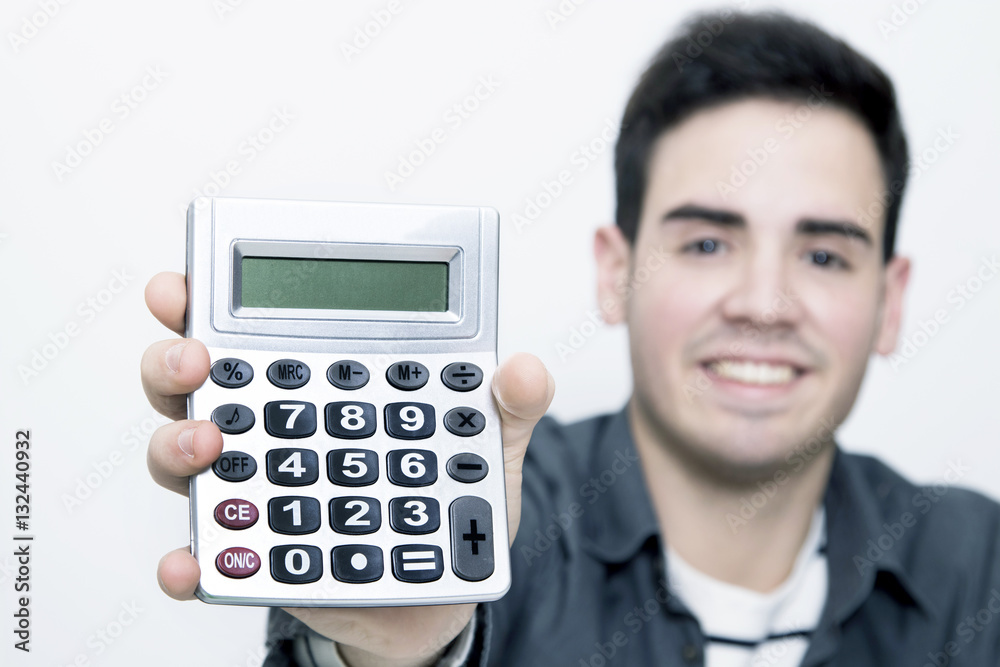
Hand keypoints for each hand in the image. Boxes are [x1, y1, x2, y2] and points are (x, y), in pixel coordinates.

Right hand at [141, 271, 554, 666]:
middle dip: (173, 360)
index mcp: (319, 384)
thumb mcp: (485, 443)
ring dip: (178, 445)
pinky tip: (191, 564)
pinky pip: (210, 558)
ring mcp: (260, 492)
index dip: (203, 302)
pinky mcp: (260, 558)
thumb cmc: (449, 497)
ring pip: (185, 458)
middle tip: (195, 358)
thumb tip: (522, 369)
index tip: (180, 287)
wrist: (448, 583)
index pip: (252, 329)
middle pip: (197, 383)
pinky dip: (191, 561)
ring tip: (208, 446)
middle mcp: (274, 429)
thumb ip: (508, 404)